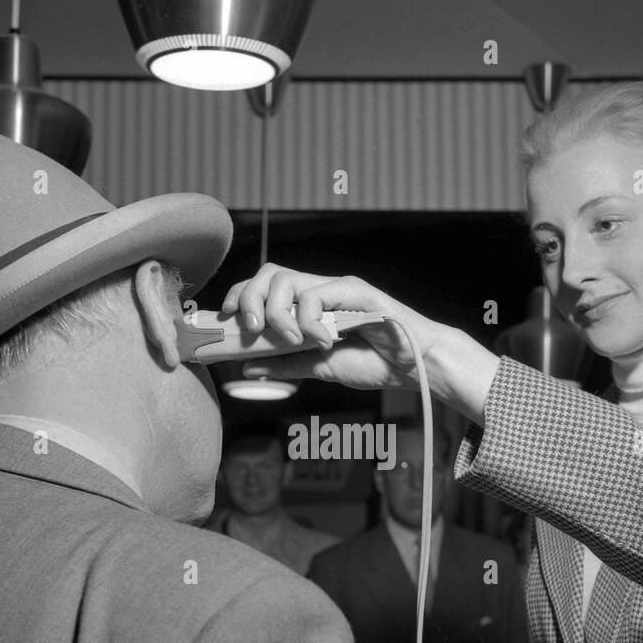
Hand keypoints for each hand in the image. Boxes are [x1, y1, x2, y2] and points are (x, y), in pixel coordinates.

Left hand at [221, 264, 442, 390]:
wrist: (413, 368)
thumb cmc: (373, 363)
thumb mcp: (318, 368)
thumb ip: (285, 365)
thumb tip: (247, 368)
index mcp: (309, 304)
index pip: (265, 285)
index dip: (241, 296)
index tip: (229, 318)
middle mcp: (320, 290)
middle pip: (269, 274)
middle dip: (249, 299)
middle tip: (253, 330)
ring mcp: (337, 288)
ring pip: (286, 280)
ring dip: (277, 313)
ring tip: (291, 339)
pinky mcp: (356, 292)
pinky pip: (315, 296)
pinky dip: (308, 322)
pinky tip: (323, 342)